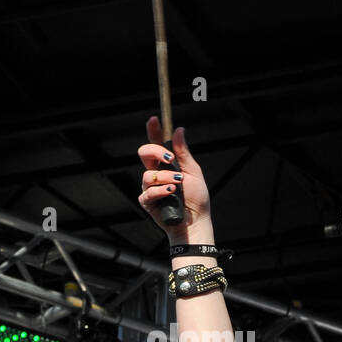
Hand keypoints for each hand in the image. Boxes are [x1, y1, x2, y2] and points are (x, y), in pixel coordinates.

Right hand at [137, 118, 210, 237]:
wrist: (195, 221)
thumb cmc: (196, 198)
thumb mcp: (193, 172)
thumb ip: (183, 153)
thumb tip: (179, 130)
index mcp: (166, 164)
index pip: (157, 143)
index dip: (153, 130)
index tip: (154, 119)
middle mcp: (156, 173)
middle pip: (144, 153)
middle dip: (156, 152)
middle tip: (169, 158)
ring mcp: (150, 188)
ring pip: (148, 175)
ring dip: (165, 178)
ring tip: (178, 184)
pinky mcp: (147, 202)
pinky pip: (148, 192)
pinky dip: (161, 191)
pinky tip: (172, 192)